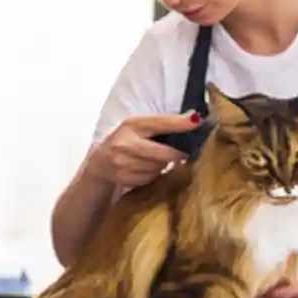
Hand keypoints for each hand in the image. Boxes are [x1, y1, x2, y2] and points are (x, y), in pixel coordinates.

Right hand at [85, 111, 202, 188]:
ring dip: (163, 165)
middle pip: (163, 153)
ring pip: (158, 167)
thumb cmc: (126, 140)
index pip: (159, 122)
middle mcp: (125, 143)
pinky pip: (150, 178)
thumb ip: (162, 124)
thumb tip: (194, 119)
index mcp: (131, 125)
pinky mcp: (124, 178)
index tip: (197, 121)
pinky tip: (147, 169)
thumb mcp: (138, 127)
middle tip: (182, 154)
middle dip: (175, 154)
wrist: (100, 162)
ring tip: (156, 160)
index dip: (180, 122)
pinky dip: (153, 175)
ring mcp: (122, 162)